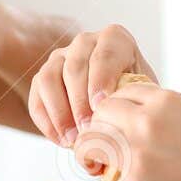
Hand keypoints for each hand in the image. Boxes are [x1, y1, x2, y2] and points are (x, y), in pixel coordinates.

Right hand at [28, 24, 154, 153]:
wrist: (122, 104)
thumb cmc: (137, 97)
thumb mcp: (144, 93)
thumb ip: (136, 98)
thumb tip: (123, 117)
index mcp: (115, 39)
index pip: (104, 54)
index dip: (101, 80)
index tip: (102, 107)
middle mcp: (85, 42)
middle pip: (75, 68)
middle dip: (80, 102)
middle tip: (88, 130)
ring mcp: (61, 57)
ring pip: (49, 78)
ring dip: (60, 113)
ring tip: (74, 140)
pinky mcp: (43, 76)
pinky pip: (37, 96)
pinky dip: (46, 121)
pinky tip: (61, 141)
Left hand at [77, 81, 180, 180]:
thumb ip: (166, 118)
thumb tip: (136, 122)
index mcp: (166, 101)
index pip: (118, 94)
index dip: (112, 113)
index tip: (114, 130)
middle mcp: (149, 123)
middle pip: (98, 116)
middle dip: (96, 134)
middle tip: (100, 154)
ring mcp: (141, 157)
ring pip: (88, 148)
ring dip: (89, 162)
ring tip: (97, 173)